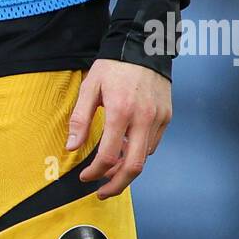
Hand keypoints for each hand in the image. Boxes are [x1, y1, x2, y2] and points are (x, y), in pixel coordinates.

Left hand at [66, 59, 171, 198]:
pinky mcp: (167, 117)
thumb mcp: (90, 88)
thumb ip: (80, 119)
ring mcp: (158, 119)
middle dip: (117, 185)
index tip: (85, 177)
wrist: (143, 46)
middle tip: (102, 191)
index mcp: (121, 112)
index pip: (109, 155)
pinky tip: (126, 147)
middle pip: (134, 167)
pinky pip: (153, 143)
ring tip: (111, 168)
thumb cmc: (113, 66)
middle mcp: (143, 119)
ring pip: (145, 157)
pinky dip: (139, 152)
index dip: (95, 172)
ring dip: (127, 168)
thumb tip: (72, 147)